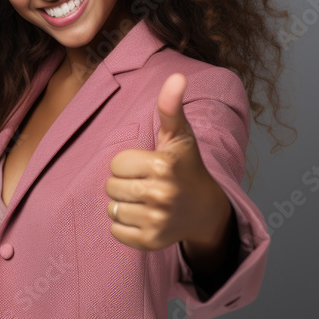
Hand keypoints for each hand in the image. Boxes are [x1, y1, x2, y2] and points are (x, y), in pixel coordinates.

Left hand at [105, 73, 232, 252]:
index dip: (128, 164)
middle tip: (148, 184)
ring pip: (112, 208)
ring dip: (124, 205)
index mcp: (163, 164)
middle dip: (124, 184)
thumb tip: (176, 76)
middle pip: (111, 186)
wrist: (207, 211)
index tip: (148, 166)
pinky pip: (116, 230)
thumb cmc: (186, 167)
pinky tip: (145, 218)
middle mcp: (161, 193)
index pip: (115, 165)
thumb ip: (171, 107)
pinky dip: (124, 226)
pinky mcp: (151, 242)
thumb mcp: (179, 136)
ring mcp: (157, 220)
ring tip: (147, 201)